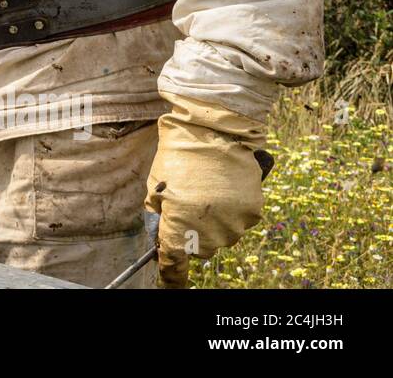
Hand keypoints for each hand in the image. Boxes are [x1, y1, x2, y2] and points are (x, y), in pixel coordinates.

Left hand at [144, 94, 268, 287]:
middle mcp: (211, 232)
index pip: (175, 262)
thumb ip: (159, 216)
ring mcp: (235, 223)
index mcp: (181, 225)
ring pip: (222, 237)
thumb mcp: (156, 186)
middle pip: (201, 249)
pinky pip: (239, 221)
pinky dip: (231, 211)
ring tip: (207, 192)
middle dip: (192, 234)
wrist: (214, 129)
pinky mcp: (253, 212)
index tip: (168, 279)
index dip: (171, 273)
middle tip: (187, 207)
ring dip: (214, 223)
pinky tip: (224, 189)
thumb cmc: (179, 154)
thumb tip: (163, 235)